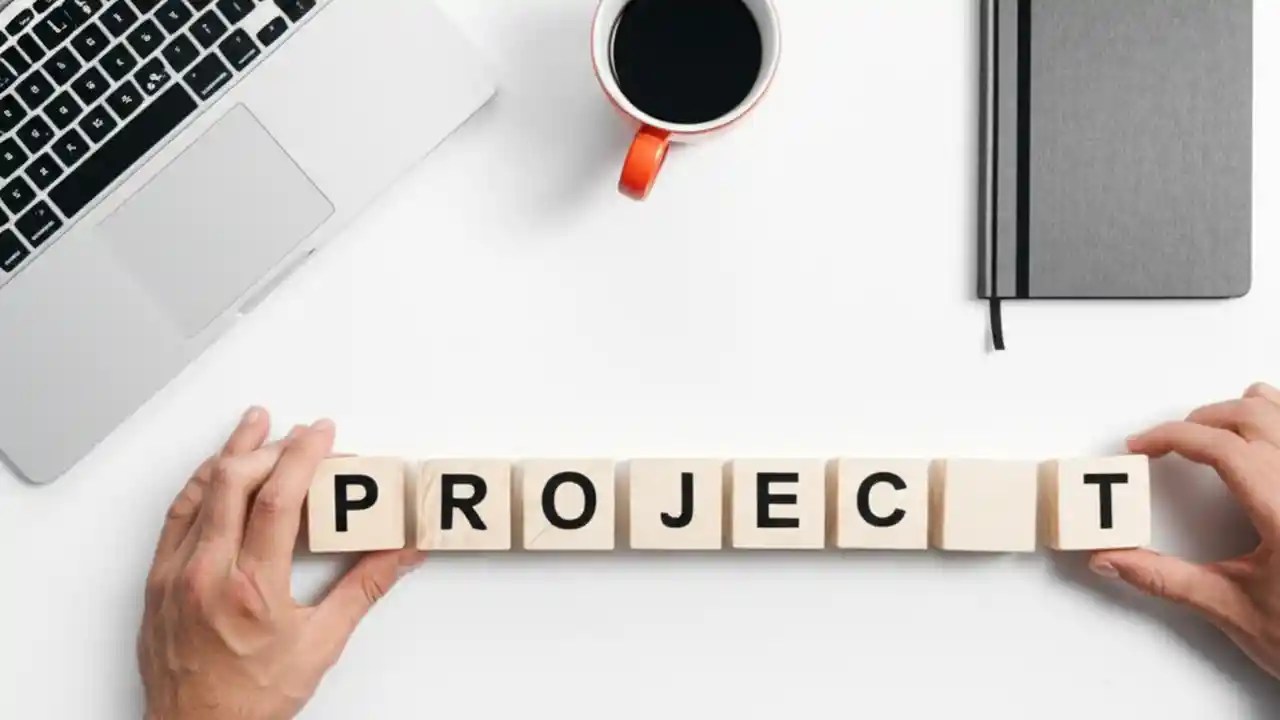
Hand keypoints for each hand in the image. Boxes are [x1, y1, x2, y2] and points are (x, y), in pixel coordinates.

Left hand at [138, 409, 424, 719]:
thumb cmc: (252, 698)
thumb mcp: (321, 644)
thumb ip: (364, 588)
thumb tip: (401, 554)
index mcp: (251, 588)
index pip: (277, 500)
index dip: (302, 457)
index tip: (322, 435)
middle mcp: (206, 573)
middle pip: (236, 483)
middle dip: (273, 448)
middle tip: (302, 434)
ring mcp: (176, 573)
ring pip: (202, 491)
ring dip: (232, 452)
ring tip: (256, 424)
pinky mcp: (158, 579)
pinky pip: (177, 515)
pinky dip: (201, 483)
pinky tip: (217, 468)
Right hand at [1092, 383, 1279, 679]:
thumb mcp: (1232, 609)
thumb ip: (1166, 579)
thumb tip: (1115, 561)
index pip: (1222, 447)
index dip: (1172, 437)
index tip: (1143, 447)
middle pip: (1255, 418)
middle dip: (1204, 419)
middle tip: (1170, 439)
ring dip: (1247, 409)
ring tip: (1215, 422)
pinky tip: (1270, 427)